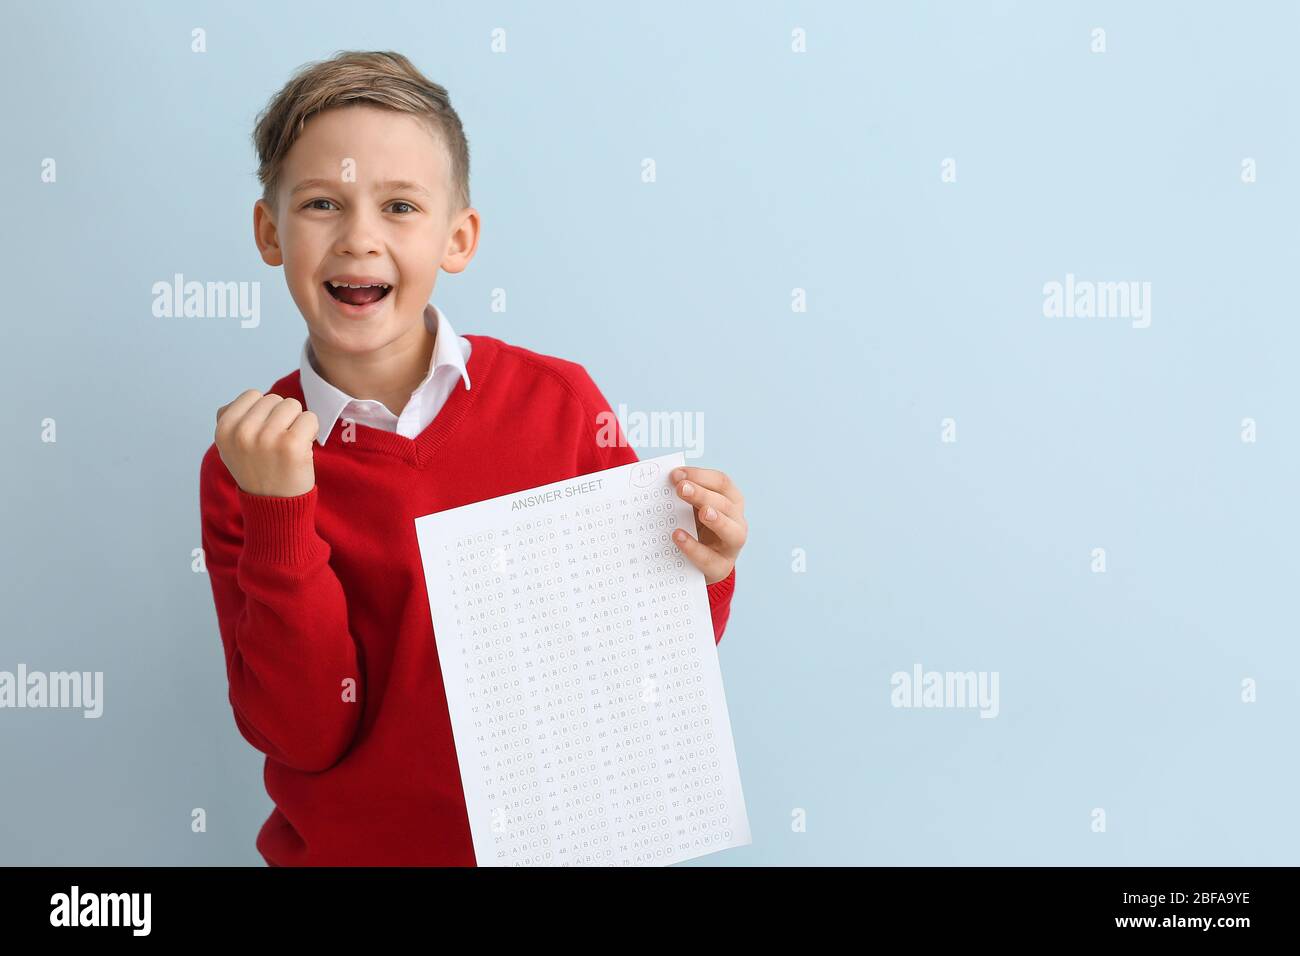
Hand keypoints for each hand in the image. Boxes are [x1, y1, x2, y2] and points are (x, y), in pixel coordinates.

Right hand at [215, 389, 318, 497]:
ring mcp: (266, 438)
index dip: (264, 412)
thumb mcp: (231, 446)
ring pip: (292, 405)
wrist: (273, 507)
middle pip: (274, 399)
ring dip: (296, 423)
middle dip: (281, 418)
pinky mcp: (290, 445)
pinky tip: (302, 449)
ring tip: (288, 446)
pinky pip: (310, 418)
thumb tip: (251, 397)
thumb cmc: (258, 471)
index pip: (252, 395)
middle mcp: (242, 432)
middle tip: (277, 445)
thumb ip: (234, 420)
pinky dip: (311, 431)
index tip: (263, 434)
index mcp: (224, 429)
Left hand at [670, 466, 746, 584]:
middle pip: (724, 504)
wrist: (695, 563)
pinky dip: (694, 547)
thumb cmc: (694, 528)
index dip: (700, 475)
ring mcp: (732, 545)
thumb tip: (661, 484)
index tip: (676, 474)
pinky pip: (710, 558)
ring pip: (732, 531)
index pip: (721, 482)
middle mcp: (736, 520)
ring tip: (703, 512)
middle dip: (703, 494)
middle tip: (681, 488)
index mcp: (731, 500)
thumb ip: (683, 497)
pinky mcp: (721, 567)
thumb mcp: (691, 509)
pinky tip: (678, 536)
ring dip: (717, 520)